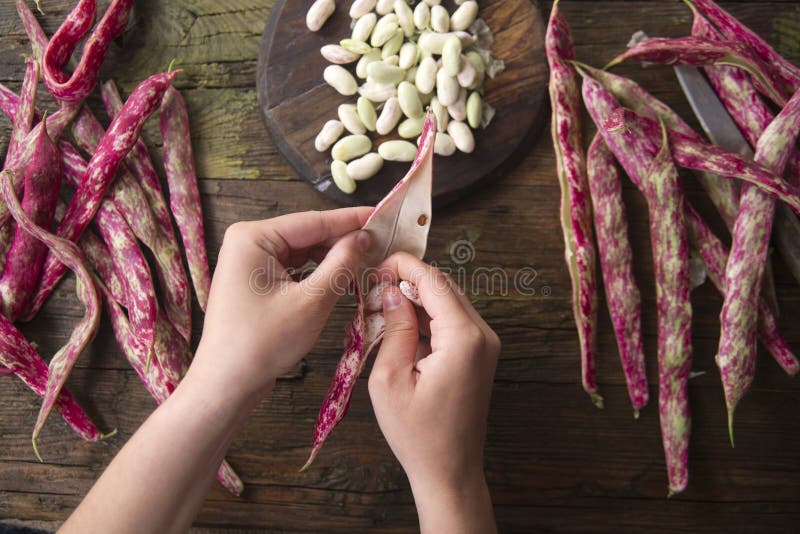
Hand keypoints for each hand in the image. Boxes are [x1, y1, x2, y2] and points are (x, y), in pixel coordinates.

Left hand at [191, 208, 371, 402]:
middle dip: (342, 242)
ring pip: (303, 253)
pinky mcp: (255, 282)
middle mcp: (248, 242)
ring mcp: (250, 262)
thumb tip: (363, 238)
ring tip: (367, 262)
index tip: (382, 214)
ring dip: (332, 259)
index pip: (313, 221)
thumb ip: (341, 264)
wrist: (226, 384)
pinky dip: (317, 274)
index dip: (351, 220)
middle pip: (308, 235)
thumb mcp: (311, 301)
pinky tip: (342, 278)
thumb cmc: (263, 342)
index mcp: (253, 236)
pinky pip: (294, 269)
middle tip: (381, 245)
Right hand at [368, 253, 500, 532]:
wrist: (450, 471)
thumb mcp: (390, 379)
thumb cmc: (417, 434)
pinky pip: (454, 322)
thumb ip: (394, 329)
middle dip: (409, 280)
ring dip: (417, 298)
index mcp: (464, 337)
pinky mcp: (481, 355)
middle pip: (444, 287)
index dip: (403, 266)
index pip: (434, 281)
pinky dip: (428, 317)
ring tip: (382, 305)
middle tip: (374, 285)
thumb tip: (393, 292)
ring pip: (449, 302)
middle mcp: (483, 335)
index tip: (375, 264)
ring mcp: (486, 345)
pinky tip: (401, 325)